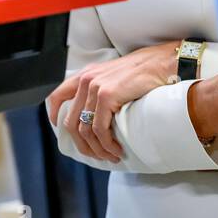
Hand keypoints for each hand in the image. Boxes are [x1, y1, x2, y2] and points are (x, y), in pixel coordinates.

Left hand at [47, 42, 181, 161]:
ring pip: (85, 130)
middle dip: (82, 145)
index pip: (56, 97)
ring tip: (111, 156)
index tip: (64, 132)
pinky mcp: (107, 96)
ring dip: (97, 149)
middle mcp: (86, 80)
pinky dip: (107, 144)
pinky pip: (100, 129)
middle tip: (97, 155)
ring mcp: (95, 87)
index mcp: (85, 75)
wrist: (162, 62)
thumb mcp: (114, 76)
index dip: (55, 117)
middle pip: (71, 122)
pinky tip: (116, 149)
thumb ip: (100, 89)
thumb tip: (95, 114)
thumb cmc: (143, 71)